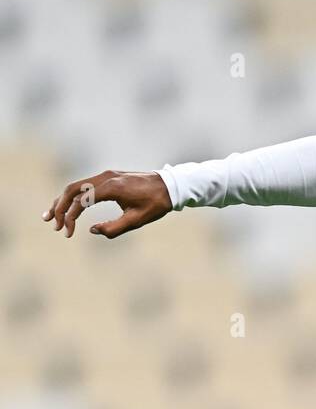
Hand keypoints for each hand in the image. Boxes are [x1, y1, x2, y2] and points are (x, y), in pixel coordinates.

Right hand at [42, 170, 171, 239]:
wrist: (169, 186)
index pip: (81, 201)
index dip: (70, 217)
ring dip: (62, 200)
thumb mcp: (136, 221)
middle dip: (59, 207)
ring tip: (52, 216)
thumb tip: (93, 230)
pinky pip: (85, 185)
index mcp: (111, 187)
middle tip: (52, 224)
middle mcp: (105, 178)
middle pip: (72, 190)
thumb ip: (113, 228)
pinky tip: (69, 207)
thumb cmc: (155, 204)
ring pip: (76, 186)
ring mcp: (105, 175)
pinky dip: (74, 196)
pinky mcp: (108, 177)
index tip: (67, 233)